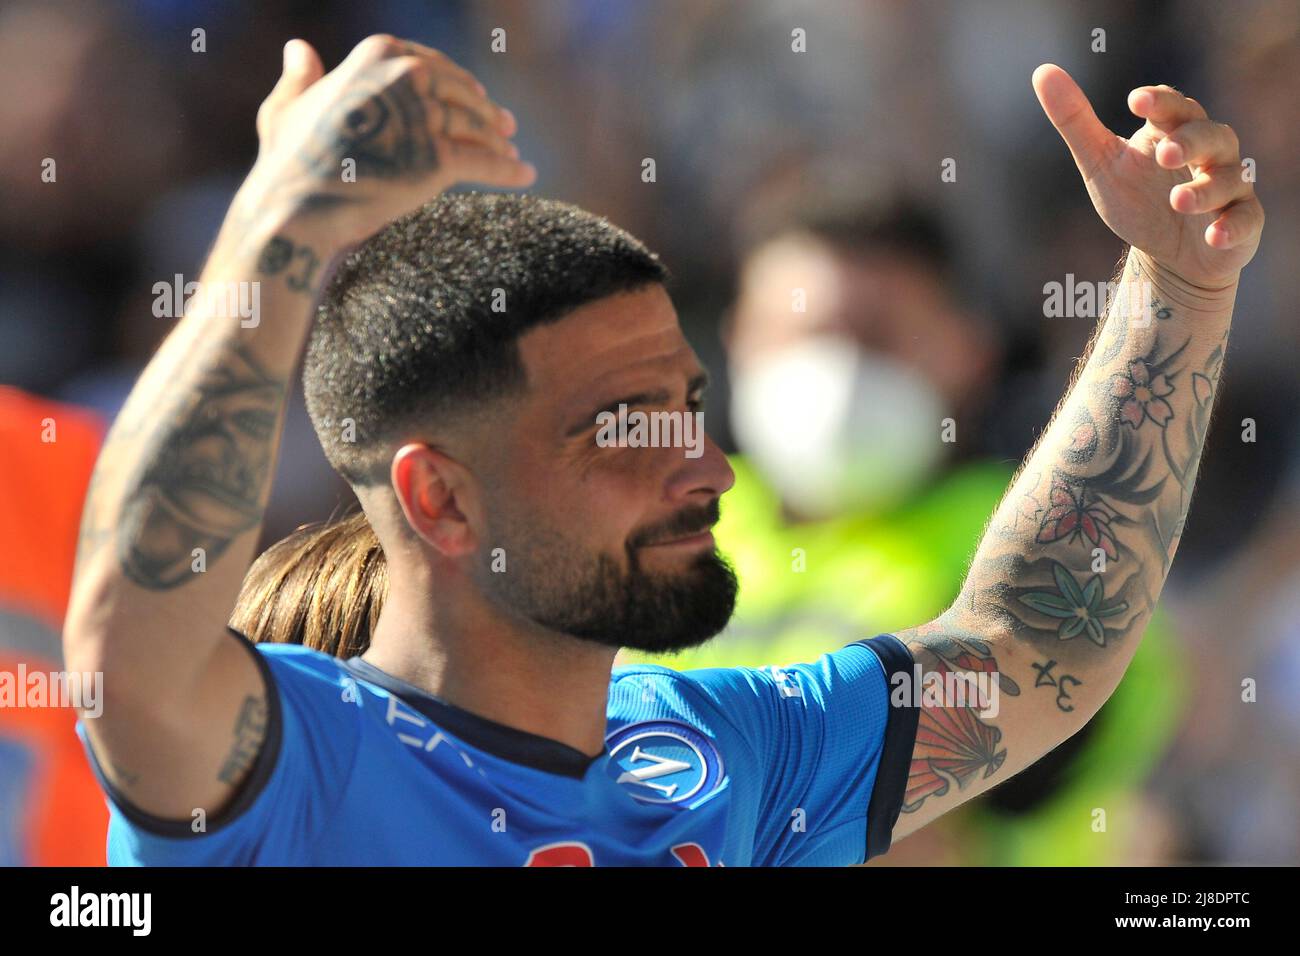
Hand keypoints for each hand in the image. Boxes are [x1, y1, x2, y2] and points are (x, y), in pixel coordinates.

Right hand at [243, 35, 535, 248]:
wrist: (297, 208)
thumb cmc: (287, 164)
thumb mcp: (286, 108)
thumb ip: (300, 77)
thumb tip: (299, 47)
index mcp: (376, 55)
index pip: (430, 64)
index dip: (455, 80)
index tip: (474, 92)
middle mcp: (405, 78)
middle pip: (459, 93)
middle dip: (485, 110)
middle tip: (506, 125)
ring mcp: (424, 117)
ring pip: (476, 127)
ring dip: (499, 141)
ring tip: (512, 152)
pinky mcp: (439, 160)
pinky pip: (486, 162)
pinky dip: (510, 169)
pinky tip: (527, 174)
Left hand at [1033, 64, 1262, 293]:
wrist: (1169, 255)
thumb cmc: (1138, 200)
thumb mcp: (1100, 163)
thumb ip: (1075, 122)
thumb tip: (1043, 72)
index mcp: (1172, 132)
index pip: (1172, 107)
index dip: (1159, 102)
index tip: (1137, 102)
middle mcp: (1208, 153)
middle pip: (1209, 135)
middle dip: (1189, 141)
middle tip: (1164, 153)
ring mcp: (1229, 187)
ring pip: (1229, 177)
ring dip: (1205, 188)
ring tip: (1178, 200)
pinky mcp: (1243, 222)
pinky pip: (1245, 220)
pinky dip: (1231, 226)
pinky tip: (1214, 235)